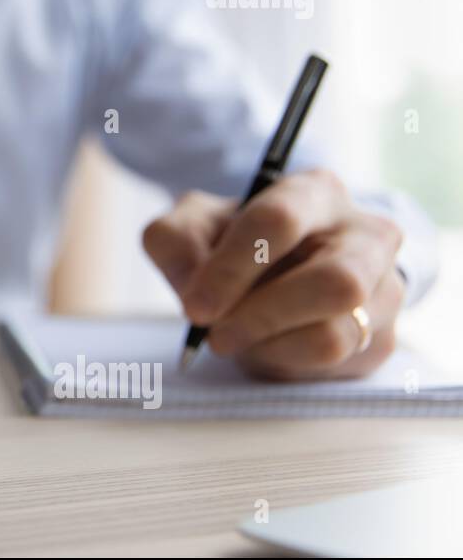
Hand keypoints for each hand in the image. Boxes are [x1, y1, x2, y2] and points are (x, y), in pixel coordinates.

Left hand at [142, 169, 404, 379]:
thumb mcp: (193, 229)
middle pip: (335, 283)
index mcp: (314, 193)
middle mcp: (366, 236)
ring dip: (271, 346)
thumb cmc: (237, 245)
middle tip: (216, 335)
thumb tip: (193, 281)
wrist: (281, 274)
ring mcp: (384, 289)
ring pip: (335, 335)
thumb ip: (175, 241)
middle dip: (263, 316)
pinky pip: (336, 366)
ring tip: (238, 337)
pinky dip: (287, 363)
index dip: (232, 268)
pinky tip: (268, 346)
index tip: (195, 307)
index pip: (279, 221)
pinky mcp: (383, 338)